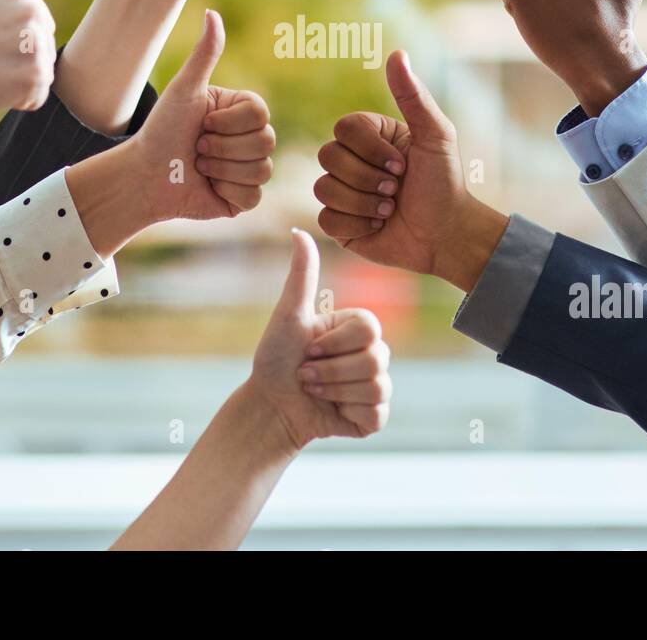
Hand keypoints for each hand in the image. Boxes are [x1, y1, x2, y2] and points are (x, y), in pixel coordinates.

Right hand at [0, 0, 56, 125]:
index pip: (34, 23)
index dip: (6, 36)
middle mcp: (35, 14)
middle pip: (42, 45)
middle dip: (16, 57)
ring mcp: (35, 47)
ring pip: (41, 70)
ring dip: (17, 80)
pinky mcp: (33, 79)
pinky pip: (39, 95)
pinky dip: (17, 100)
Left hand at [128, 9, 275, 221]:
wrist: (145, 175)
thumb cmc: (162, 130)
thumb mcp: (184, 89)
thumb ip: (204, 54)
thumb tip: (212, 12)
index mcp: (243, 112)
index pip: (261, 114)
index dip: (228, 122)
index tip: (202, 122)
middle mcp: (251, 139)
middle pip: (265, 142)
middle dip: (221, 146)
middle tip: (196, 146)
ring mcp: (250, 170)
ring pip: (261, 170)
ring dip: (220, 169)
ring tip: (198, 166)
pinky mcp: (244, 199)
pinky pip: (253, 196)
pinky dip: (225, 191)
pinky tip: (207, 186)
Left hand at [246, 229, 390, 449]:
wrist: (270, 405)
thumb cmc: (276, 357)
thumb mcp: (289, 314)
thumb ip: (302, 275)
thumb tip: (299, 230)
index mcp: (358, 327)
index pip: (370, 327)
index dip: (335, 343)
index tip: (310, 348)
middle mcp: (373, 353)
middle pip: (375, 359)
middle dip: (330, 370)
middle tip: (307, 372)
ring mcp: (376, 385)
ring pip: (375, 387)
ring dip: (333, 390)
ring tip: (314, 389)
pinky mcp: (374, 416)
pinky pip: (376, 414)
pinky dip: (347, 413)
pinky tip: (331, 409)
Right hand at [314, 51, 507, 291]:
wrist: (446, 235)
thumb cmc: (444, 183)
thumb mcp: (436, 135)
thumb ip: (413, 95)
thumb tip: (397, 53)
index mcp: (371, 135)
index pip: (343, 127)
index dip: (370, 149)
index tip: (402, 164)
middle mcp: (351, 159)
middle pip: (327, 156)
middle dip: (367, 177)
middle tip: (396, 189)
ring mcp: (341, 191)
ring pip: (323, 188)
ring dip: (364, 202)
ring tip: (389, 208)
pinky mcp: (337, 222)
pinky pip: (325, 219)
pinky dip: (357, 224)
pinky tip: (378, 225)